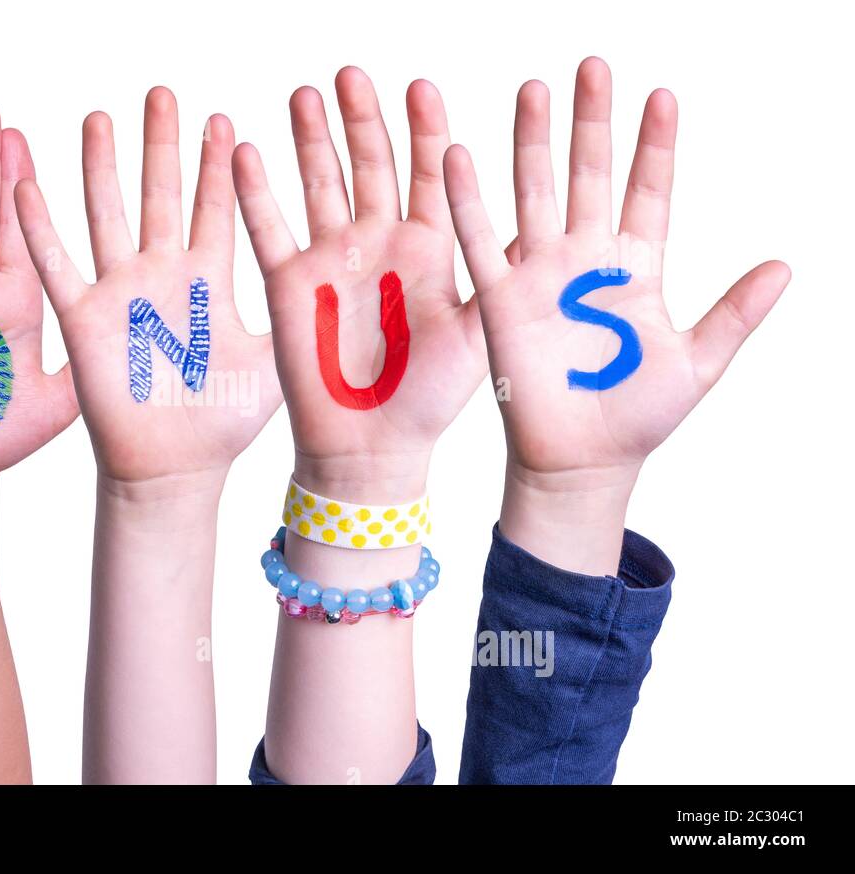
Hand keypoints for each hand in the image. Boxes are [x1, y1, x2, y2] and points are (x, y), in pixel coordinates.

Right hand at [13, 88, 280, 483]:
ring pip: (109, 214)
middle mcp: (164, 276)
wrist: (173, 468)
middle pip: (162, 194)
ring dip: (102, 167)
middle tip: (163, 94)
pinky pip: (57, 268)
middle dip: (163, 144)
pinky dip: (40, 230)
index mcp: (210, 279)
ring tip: (102, 118)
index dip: (217, 165)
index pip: (215, 207)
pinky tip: (26, 187)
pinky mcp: (84, 321)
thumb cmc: (224, 421)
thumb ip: (299, 313)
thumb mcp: (275, 359)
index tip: (223, 119)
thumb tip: (350, 279)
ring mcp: (122, 293)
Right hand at [232, 67, 486, 499]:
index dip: (424, 129)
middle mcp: (379, 244)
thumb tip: (528, 221)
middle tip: (352, 74)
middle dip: (361, 118)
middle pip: (369, 164)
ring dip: (310, 138)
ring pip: (318, 182)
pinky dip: (254, 192)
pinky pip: (267, 228)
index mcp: (429, 249)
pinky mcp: (288, 284)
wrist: (369, 446)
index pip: (429, 173)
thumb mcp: (476, 334)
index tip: (420, 85)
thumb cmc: (428, 400)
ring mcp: (332, 260)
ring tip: (304, 94)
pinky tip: (243, 150)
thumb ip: (491, 275)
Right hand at [444, 57, 790, 492]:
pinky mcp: (500, 301)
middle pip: (590, 176)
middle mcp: (587, 262)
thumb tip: (785, 267)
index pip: (648, 192)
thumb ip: (736, 313)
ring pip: (536, 194)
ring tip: (533, 91)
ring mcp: (541, 276)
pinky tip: (459, 158)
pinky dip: (469, 203)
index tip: (661, 97)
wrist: (581, 462)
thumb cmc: (638, 419)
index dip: (655, 147)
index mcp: (637, 270)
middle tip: (591, 68)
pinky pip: (481, 243)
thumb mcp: (699, 363)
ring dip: (533, 143)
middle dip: (591, 123)